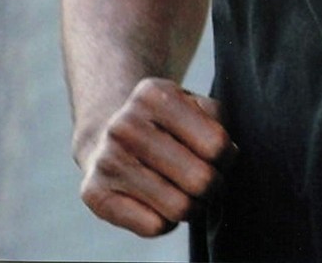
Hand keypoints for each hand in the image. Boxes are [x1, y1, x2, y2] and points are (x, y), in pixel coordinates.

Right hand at [78, 78, 236, 237]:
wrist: (108, 136)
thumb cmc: (166, 123)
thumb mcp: (193, 104)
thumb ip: (217, 119)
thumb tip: (227, 154)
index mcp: (154, 95)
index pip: (216, 144)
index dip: (227, 158)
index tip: (221, 157)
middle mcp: (125, 125)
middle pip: (200, 179)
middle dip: (214, 186)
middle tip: (210, 182)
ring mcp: (106, 160)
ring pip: (179, 208)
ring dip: (194, 207)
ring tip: (189, 194)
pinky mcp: (94, 194)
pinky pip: (154, 226)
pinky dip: (167, 222)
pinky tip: (160, 204)